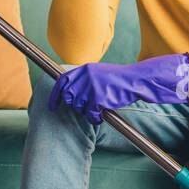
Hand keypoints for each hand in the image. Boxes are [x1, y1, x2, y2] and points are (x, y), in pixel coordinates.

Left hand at [49, 52, 188, 124]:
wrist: (136, 80)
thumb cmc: (119, 80)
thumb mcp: (98, 73)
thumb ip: (84, 79)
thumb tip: (70, 92)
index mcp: (84, 69)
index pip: (61, 82)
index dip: (55, 96)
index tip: (53, 107)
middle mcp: (85, 77)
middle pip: (69, 97)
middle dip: (76, 106)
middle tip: (88, 107)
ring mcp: (91, 87)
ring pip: (79, 107)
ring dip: (88, 112)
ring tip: (99, 109)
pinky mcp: (98, 98)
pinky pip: (90, 115)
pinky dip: (95, 119)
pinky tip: (102, 115)